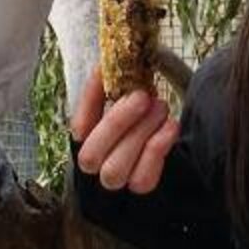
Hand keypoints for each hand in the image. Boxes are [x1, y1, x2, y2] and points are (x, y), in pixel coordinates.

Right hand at [70, 67, 179, 194]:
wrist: (164, 154)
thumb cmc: (141, 123)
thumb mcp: (128, 105)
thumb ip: (119, 90)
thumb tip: (112, 60)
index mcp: (86, 142)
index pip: (78, 126)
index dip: (90, 99)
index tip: (105, 71)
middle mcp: (95, 167)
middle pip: (91, 155)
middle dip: (117, 122)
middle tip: (142, 96)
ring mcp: (117, 181)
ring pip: (115, 169)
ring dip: (139, 134)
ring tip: (161, 107)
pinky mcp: (140, 189)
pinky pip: (143, 178)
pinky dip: (157, 149)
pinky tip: (171, 126)